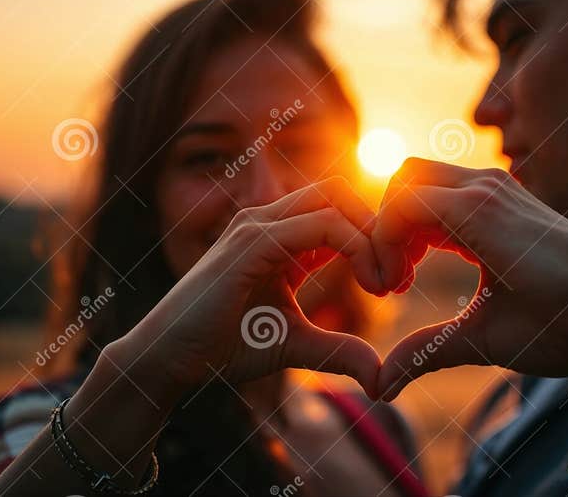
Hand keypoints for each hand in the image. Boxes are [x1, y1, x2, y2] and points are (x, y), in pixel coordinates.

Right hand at [118, 177, 386, 404]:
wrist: (168, 359)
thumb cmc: (223, 347)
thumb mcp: (297, 344)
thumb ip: (340, 349)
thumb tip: (382, 375)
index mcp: (278, 234)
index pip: (338, 208)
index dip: (374, 237)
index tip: (396, 283)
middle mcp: (266, 220)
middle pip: (340, 193)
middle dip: (379, 227)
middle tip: (399, 275)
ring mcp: (256, 226)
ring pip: (333, 201)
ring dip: (371, 236)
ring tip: (387, 281)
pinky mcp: (251, 244)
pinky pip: (318, 226)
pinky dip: (353, 246)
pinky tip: (370, 283)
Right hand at [373, 159, 567, 399]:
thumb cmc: (567, 323)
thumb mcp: (490, 340)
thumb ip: (427, 352)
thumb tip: (378, 388)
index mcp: (480, 213)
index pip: (399, 203)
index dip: (379, 244)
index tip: (388, 290)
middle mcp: (488, 187)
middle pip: (404, 178)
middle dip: (386, 223)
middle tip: (392, 277)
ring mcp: (500, 186)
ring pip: (424, 179)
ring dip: (405, 219)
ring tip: (408, 273)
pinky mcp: (508, 198)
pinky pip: (449, 189)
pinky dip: (428, 216)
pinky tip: (434, 261)